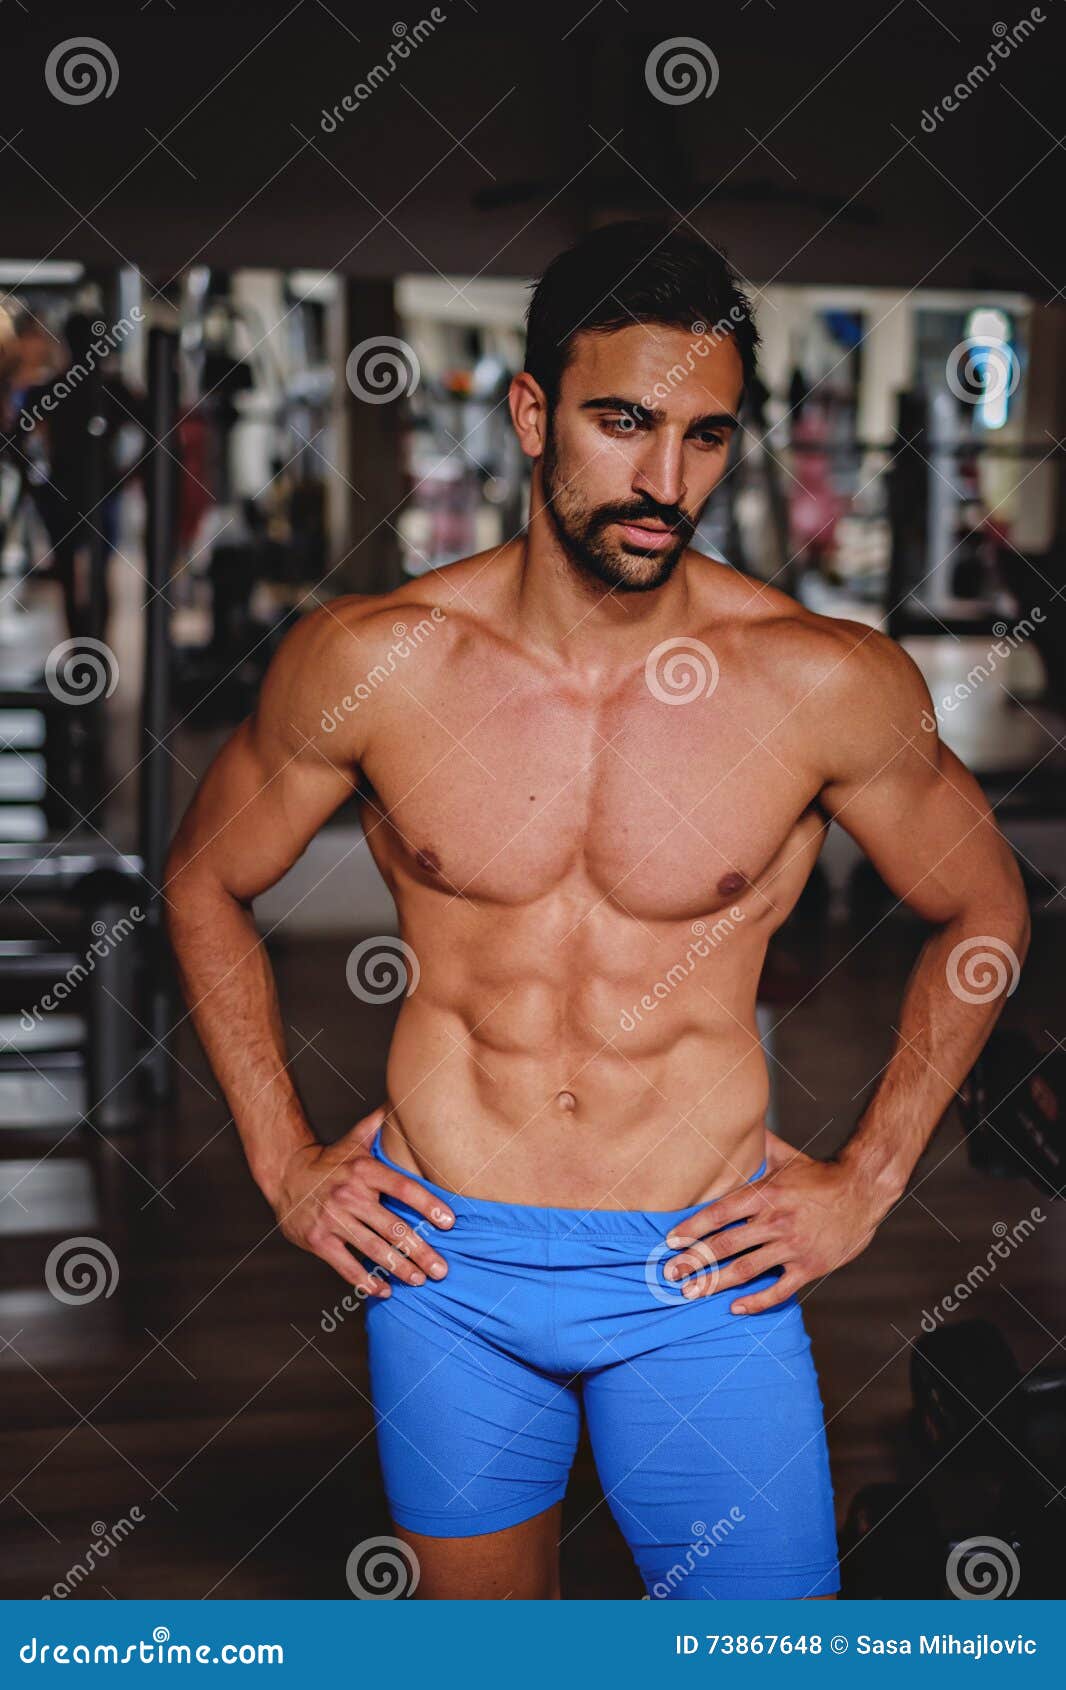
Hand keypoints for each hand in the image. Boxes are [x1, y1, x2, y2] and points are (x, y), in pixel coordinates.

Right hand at [274, 1105, 453, 1296]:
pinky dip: (365, 1281)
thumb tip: (404, 1099)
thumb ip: (380, 1124)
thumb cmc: (330, 1161)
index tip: (450, 1222)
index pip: (402, 1187)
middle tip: (442, 1270)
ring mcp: (332, 1219)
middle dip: (420, 1250)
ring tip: (420, 1280)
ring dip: (399, 1269)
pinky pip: (346, 1266)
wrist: (286, 1175)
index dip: (428, 1204)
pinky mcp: (317, 1240)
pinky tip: (384, 1291)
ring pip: (373, 1249)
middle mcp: (349, 1195)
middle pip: (392, 1227)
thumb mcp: (354, 1140)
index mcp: (363, 1170)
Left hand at [662, 1134, 888, 1313]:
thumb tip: (731, 1122)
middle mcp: (777, 1221)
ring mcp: (793, 1247)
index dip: (693, 1227)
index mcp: (767, 1194)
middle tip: (669, 1273)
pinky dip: (756, 1302)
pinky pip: (779, 1290)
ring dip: (714, 1283)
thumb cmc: (819, 1175)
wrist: (863, 1191)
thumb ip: (757, 1146)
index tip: (670, 1240)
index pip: (720, 1213)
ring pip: (746, 1270)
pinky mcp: (810, 1267)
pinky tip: (735, 1308)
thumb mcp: (786, 1157)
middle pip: (726, 1245)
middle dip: (694, 1261)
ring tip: (691, 1292)